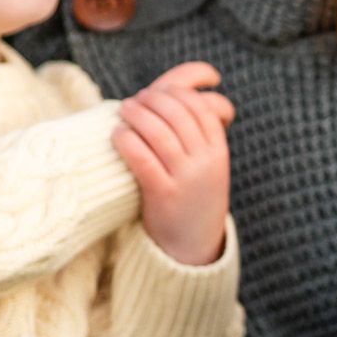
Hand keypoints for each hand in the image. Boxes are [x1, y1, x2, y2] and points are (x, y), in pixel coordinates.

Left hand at [113, 62, 234, 264]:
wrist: (193, 245)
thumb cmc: (194, 196)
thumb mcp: (209, 165)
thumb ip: (199, 135)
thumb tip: (182, 94)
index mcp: (218, 152)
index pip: (199, 108)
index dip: (177, 94)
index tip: (158, 92)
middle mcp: (206, 163)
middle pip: (177, 115)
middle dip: (153, 100)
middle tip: (135, 100)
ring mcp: (186, 179)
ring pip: (158, 132)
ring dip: (137, 115)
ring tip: (123, 111)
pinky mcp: (163, 194)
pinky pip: (142, 158)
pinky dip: (127, 141)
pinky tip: (118, 135)